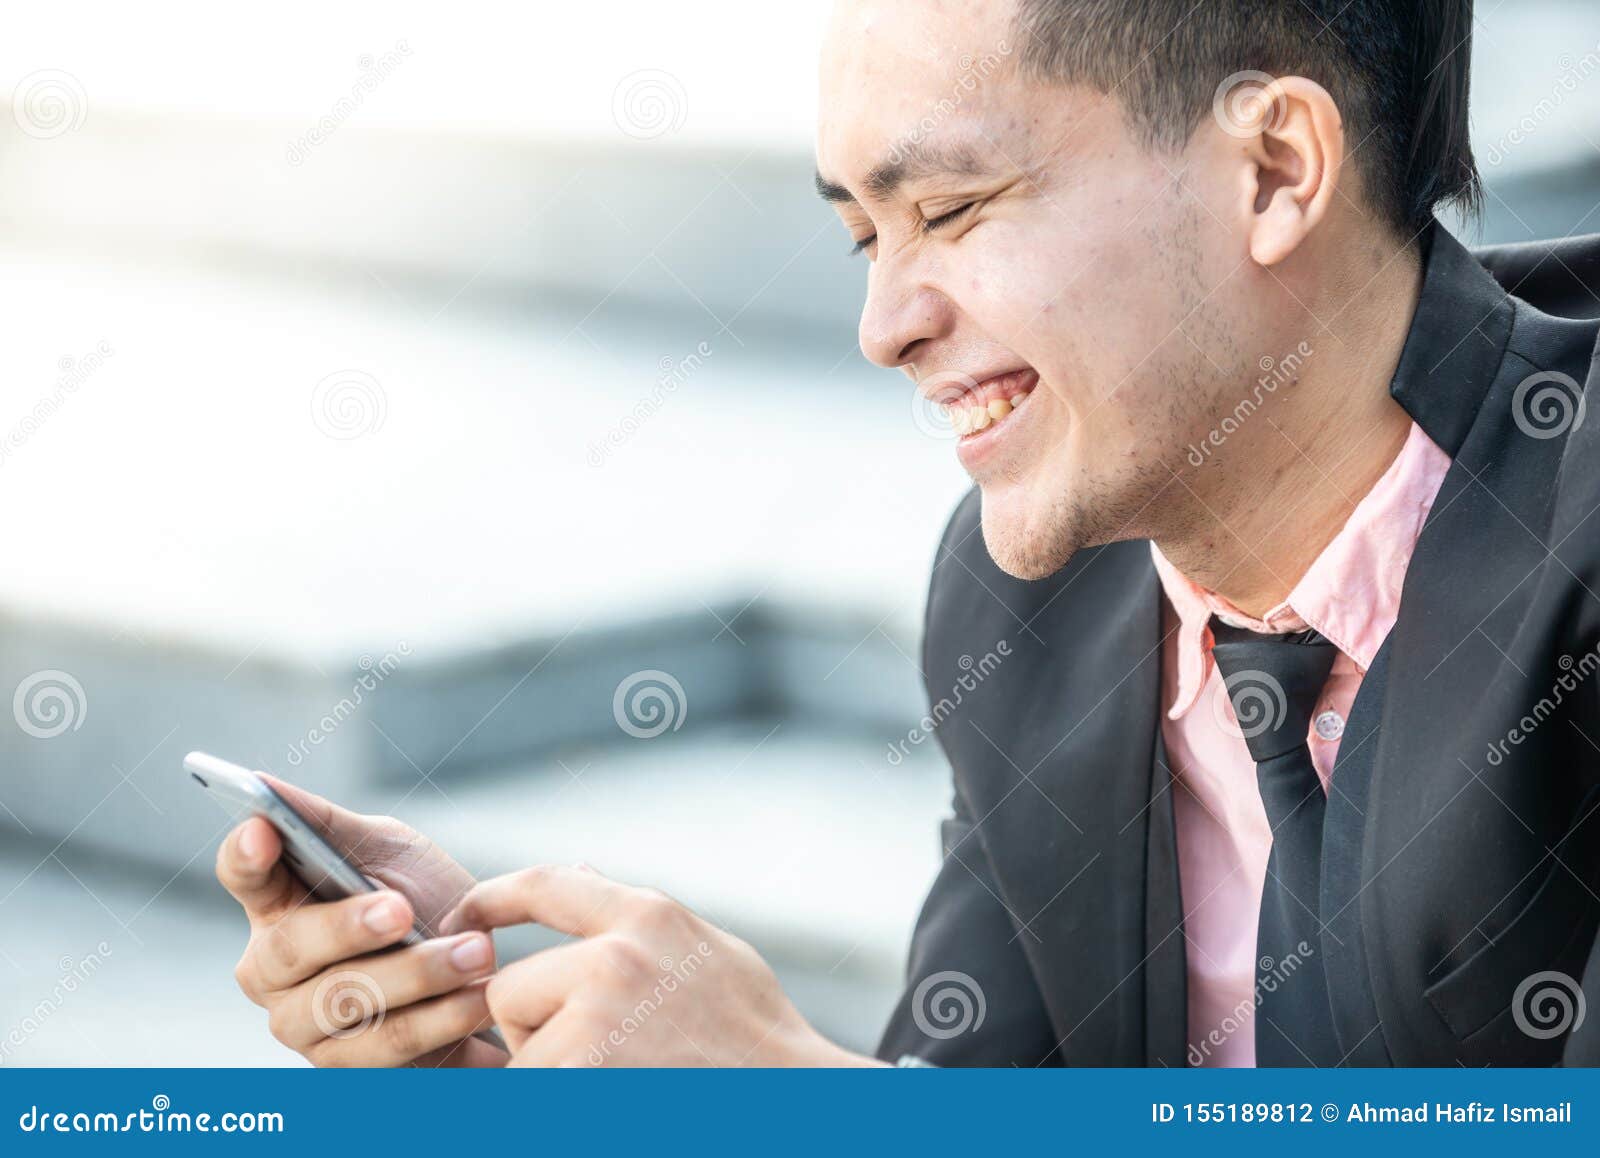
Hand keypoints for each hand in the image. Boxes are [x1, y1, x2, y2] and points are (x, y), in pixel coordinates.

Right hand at [216, 776, 507, 1066]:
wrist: (483, 973)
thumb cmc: (424, 900)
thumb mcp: (388, 851)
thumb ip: (331, 825)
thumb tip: (267, 786)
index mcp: (277, 904)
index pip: (242, 875)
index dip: (246, 854)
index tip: (262, 829)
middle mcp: (274, 972)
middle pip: (290, 948)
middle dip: (350, 926)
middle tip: (403, 910)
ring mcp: (305, 1027)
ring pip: (344, 1003)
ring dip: (418, 974)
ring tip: (476, 952)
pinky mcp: (350, 1071)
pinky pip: (389, 1047)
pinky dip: (442, 1019)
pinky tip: (481, 996)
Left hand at [442, 864, 879, 1066]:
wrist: (792, 1103)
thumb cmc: (757, 1037)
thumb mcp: (711, 952)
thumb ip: (641, 919)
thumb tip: (580, 874)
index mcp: (648, 916)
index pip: (545, 885)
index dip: (491, 899)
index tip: (460, 919)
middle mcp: (615, 958)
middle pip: (511, 988)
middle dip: (535, 1027)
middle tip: (601, 1053)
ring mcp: (597, 1022)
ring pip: (521, 1053)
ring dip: (551, 1074)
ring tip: (621, 1077)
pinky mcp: (581, 1079)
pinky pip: (532, 1092)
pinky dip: (559, 1099)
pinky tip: (616, 1095)